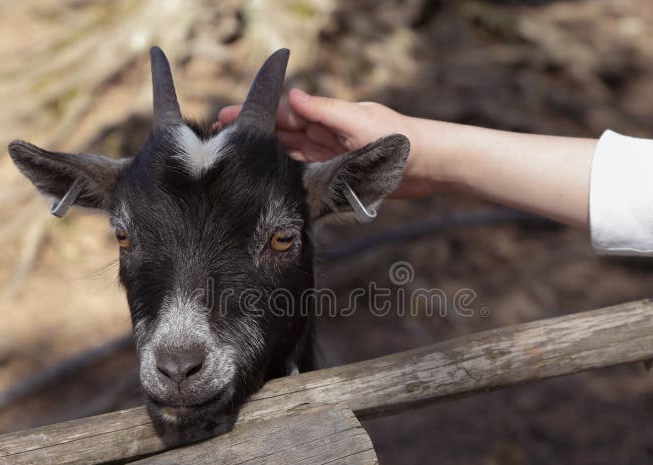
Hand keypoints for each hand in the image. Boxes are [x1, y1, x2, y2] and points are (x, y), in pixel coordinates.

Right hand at [217, 89, 431, 196]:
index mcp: (329, 115)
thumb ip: (325, 112)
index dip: (256, 114)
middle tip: (220, 141)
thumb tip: (292, 95)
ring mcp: (332, 155)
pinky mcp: (340, 175)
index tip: (226, 119)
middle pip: (282, 132)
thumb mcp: (360, 122)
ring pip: (291, 153)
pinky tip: (269, 181)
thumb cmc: (402, 139)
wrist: (433, 165)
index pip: (284, 112)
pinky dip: (288, 175)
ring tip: (236, 162)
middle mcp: (327, 133)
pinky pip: (307, 174)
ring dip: (267, 156)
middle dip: (254, 135)